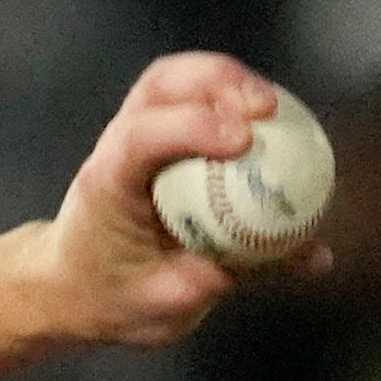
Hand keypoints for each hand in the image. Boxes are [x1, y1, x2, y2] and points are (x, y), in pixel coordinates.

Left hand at [24, 50, 328, 348]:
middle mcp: (118, 149)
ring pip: (176, 78)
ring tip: (273, 107)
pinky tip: (268, 118)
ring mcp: (135, 136)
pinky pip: (194, 97)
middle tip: (269, 110)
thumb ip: (235, 273)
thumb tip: (311, 254)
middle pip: (161, 85)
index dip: (192, 128)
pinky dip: (232, 95)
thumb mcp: (166, 303)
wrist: (70, 288)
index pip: (140, 138)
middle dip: (220, 83)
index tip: (245, 141)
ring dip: (228, 79)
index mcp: (108, 187)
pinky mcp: (157, 137)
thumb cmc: (111, 298)